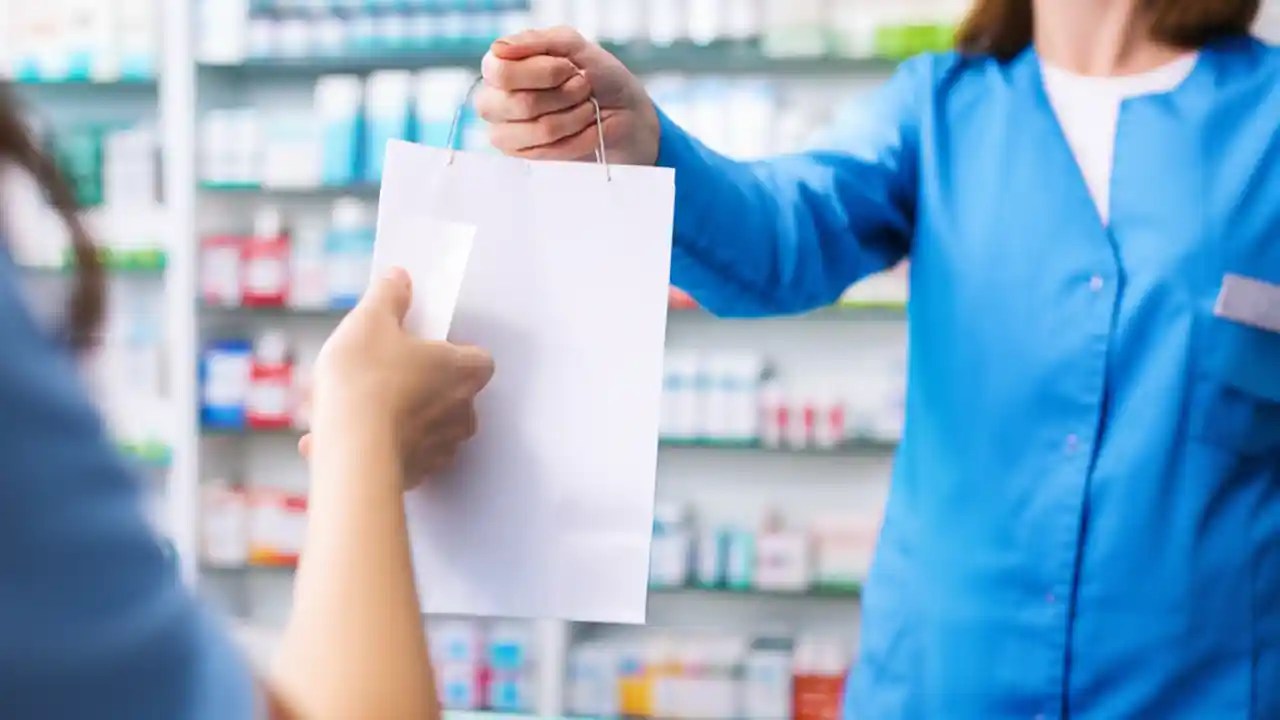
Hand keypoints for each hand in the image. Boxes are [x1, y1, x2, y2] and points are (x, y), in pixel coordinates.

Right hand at [303, 268, 493, 485]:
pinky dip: (374, 446)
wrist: (351, 450)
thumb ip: (389, 296)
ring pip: (425, 427)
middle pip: (452, 394)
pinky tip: (337, 438)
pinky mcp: (416, 476)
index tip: (423, 345)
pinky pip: (399, 455)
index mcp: (461, 371)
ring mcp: (441, 448)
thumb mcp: (370, 321)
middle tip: (382, 375)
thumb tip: (399, 279)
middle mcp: (461, 413)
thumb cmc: (366, 381)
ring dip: (395, 419)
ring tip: (351, 409)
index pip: (478, 357)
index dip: (452, 350)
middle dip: (421, 386)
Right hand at [476, 27, 659, 164]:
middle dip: (565, 95)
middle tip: (583, 87)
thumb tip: (498, 48)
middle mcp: (493, 99)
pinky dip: (581, 136)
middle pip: (522, 103)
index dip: (544, 71)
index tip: (568, 68)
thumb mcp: (572, 45)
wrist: (625, 112)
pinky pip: (554, 150)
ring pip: (542, 129)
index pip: (501, 72)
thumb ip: (536, 41)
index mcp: (498, 67)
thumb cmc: (597, 76)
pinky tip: (587, 127)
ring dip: (576, 115)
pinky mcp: (524, 157)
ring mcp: (504, 132)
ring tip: (586, 107)